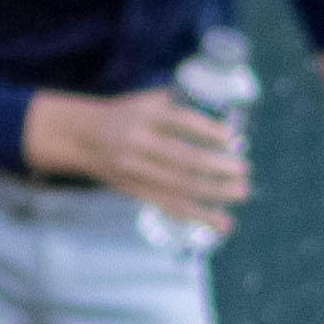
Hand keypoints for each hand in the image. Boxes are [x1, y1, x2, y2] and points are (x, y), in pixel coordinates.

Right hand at [26, 87, 247, 231]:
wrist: (79, 136)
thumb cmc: (123, 115)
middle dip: (217, 166)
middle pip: (182, 158)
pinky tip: (222, 223)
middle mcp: (137, 142)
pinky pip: (169, 205)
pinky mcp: (135, 190)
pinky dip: (198, 216)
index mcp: (143, 114)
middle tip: (244, 169)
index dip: (208, 130)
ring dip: (214, 193)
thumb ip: (178, 102)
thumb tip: (222, 106)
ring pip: (179, 185)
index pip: (180, 122)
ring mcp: (135, 169)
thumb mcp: (144, 100)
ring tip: (241, 192)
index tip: (232, 138)